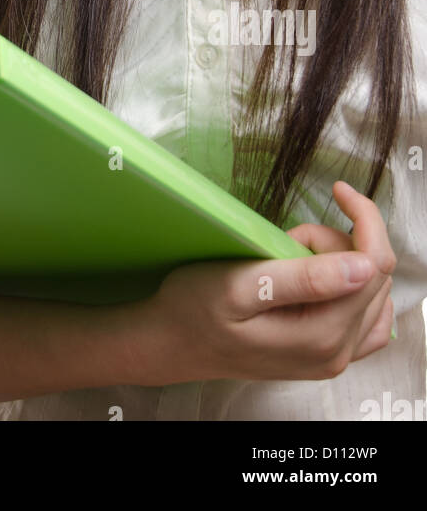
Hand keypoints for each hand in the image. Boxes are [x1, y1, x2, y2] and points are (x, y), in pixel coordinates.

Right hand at [137, 180, 395, 384]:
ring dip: (344, 262)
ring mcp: (335, 357)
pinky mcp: (327, 354)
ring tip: (295, 255)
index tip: (337, 189)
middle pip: (373, 275)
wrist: (173, 344)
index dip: (364, 219)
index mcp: (321, 335)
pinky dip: (354, 287)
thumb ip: (303, 279)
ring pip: (373, 292)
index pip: (373, 265)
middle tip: (286, 238)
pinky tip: (327, 274)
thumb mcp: (239, 286)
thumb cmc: (195, 309)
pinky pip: (367, 316)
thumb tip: (363, 267)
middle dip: (338, 242)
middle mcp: (338, 352)